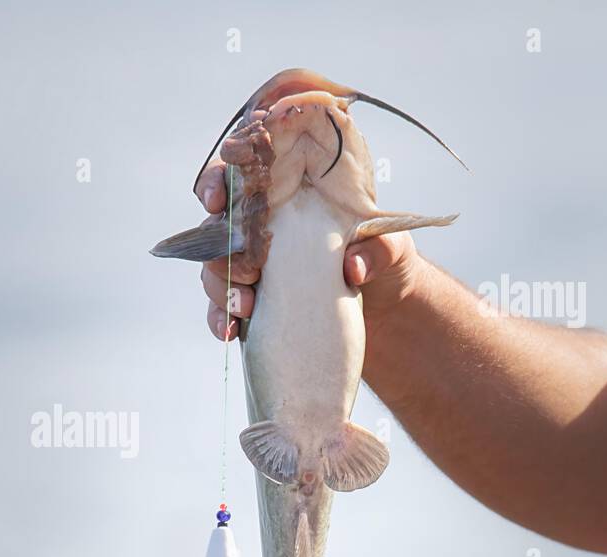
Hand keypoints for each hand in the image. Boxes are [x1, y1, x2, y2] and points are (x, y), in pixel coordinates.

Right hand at [193, 162, 424, 338]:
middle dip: (217, 246)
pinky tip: (230, 331)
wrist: (387, 316)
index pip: (241, 176)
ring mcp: (254, 267)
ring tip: (246, 306)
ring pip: (214, 268)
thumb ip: (379, 249)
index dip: (217, 181)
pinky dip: (220, 320)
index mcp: (290, 198)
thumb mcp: (393, 249)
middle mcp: (263, 229)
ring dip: (221, 287)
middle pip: (216, 225)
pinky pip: (221, 309)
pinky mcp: (253, 303)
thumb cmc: (386, 265)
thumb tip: (352, 265)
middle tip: (247, 270)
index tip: (218, 200)